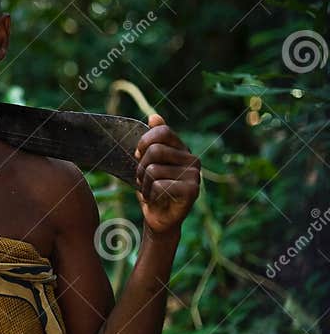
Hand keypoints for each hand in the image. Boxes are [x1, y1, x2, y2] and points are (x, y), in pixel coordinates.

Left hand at [134, 114, 200, 233]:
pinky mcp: (192, 191)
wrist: (158, 217)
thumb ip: (153, 139)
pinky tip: (157, 199)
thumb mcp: (148, 161)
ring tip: (150, 191)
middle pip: (155, 150)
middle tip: (143, 180)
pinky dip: (151, 194)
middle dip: (141, 167)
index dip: (144, 142)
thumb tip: (155, 116)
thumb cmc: (152, 188)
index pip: (162, 132)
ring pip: (153, 170)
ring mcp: (195, 175)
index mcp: (182, 149)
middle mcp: (193, 159)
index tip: (138, 155)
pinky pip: (159, 185)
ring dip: (144, 184)